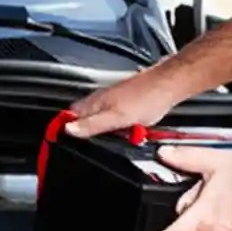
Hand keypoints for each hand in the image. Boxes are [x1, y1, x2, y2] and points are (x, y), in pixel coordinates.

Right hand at [65, 69, 185, 137]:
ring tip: (122, 137)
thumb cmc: (148, 98)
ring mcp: (113, 102)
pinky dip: (121, 130)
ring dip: (107, 134)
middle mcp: (101, 100)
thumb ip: (92, 125)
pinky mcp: (126, 105)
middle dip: (89, 135)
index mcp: (94, 103)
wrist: (170, 86)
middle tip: (98, 144)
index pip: (68, 116)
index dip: (62, 129)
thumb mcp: (117, 118)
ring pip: (101, 123)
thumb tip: (69, 130)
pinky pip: (116, 122)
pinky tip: (131, 132)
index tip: (61, 142)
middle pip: (84, 121)